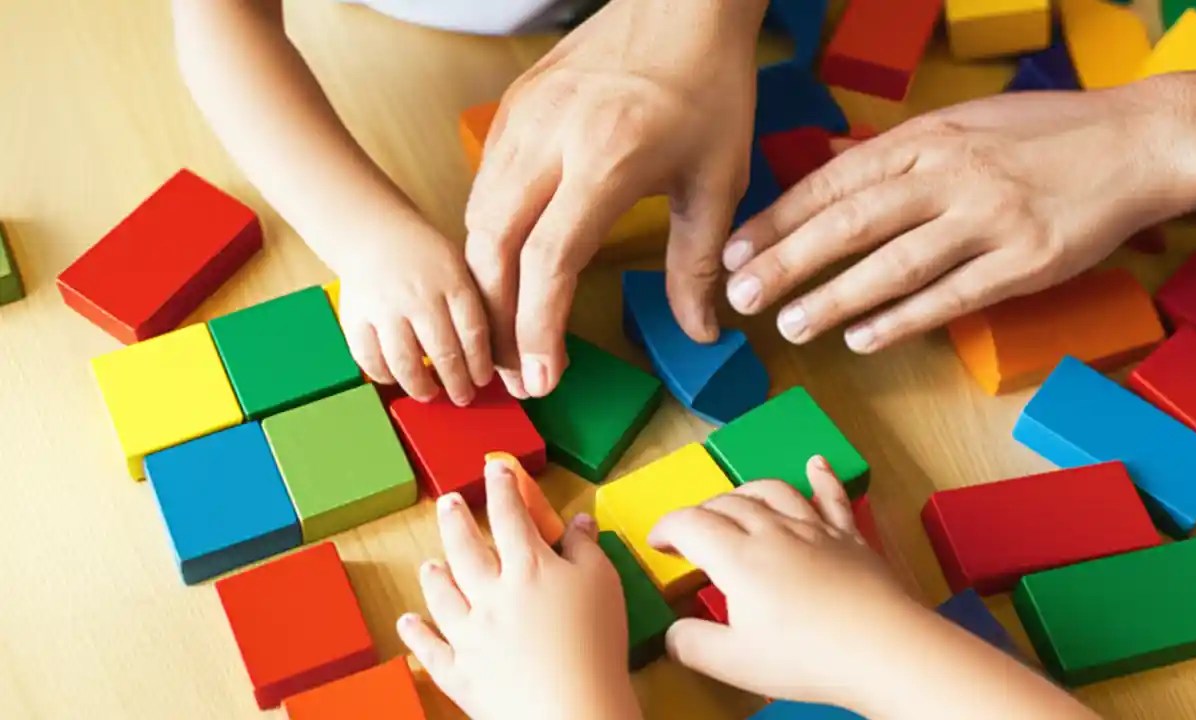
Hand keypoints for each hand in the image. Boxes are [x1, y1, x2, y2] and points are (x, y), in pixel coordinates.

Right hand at [337, 221, 492, 404]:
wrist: (371, 231)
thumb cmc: (423, 254)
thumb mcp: (459, 266)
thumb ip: (472, 305)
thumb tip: (489, 355)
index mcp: (452, 282)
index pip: (474, 334)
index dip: (481, 365)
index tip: (483, 380)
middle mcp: (419, 297)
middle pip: (444, 354)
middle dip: (457, 384)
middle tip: (462, 397)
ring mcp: (385, 309)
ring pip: (406, 364)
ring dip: (421, 388)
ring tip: (430, 393)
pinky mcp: (355, 318)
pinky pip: (370, 360)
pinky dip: (385, 376)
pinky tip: (397, 378)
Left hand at [397, 461, 640, 719]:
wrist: (572, 712)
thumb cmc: (595, 646)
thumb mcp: (604, 584)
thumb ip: (585, 548)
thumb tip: (576, 521)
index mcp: (529, 568)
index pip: (511, 516)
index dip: (503, 488)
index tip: (495, 469)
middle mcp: (492, 595)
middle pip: (467, 549)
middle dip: (456, 520)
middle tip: (447, 502)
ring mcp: (471, 635)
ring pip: (443, 595)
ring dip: (434, 575)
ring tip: (429, 562)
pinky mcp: (461, 674)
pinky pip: (431, 650)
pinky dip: (417, 635)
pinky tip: (407, 622)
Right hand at [464, 0, 766, 397]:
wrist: (681, 3)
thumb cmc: (706, 86)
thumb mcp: (718, 180)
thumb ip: (700, 262)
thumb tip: (700, 331)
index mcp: (605, 160)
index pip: (548, 261)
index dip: (537, 329)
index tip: (541, 377)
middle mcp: (549, 141)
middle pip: (492, 248)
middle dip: (494, 320)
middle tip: (511, 371)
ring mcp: (522, 121)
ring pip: (476, 218)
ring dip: (484, 282)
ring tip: (506, 331)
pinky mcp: (512, 108)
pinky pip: (484, 186)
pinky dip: (487, 236)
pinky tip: (506, 267)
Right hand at [648, 456, 910, 708]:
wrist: (882, 649)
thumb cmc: (807, 657)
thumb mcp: (734, 662)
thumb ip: (692, 644)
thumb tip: (673, 634)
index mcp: (738, 557)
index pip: (689, 524)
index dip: (666, 528)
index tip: (658, 542)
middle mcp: (773, 531)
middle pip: (727, 503)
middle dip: (701, 512)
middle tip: (691, 533)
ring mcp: (814, 529)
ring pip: (773, 491)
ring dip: (747, 491)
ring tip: (736, 500)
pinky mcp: (849, 538)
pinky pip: (832, 497)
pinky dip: (821, 477)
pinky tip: (816, 464)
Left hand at [722, 81, 1195, 352]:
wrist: (1137, 143)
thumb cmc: (1040, 134)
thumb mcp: (959, 122)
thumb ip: (892, 148)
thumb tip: (828, 157)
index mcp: (926, 138)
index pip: (834, 183)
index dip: (779, 219)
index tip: (734, 249)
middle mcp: (950, 175)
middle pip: (851, 224)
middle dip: (787, 263)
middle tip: (740, 296)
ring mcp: (989, 220)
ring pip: (895, 266)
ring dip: (836, 298)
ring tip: (791, 325)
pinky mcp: (1026, 262)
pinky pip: (951, 297)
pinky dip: (902, 320)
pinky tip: (862, 339)